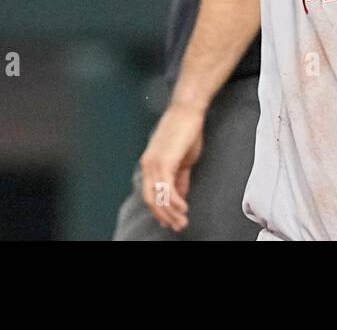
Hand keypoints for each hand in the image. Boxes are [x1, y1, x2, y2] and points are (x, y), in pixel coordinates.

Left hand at [138, 102, 204, 231]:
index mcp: (150, 164)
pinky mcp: (164, 161)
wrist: (188, 111)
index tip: (170, 222)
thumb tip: (180, 194)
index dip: (159, 210)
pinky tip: (183, 208)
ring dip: (171, 213)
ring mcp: (154, 163)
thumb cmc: (186, 131)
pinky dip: (174, 202)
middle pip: (151, 200)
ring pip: (158, 197)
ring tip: (183, 221)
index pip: (150, 194)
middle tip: (178, 226)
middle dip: (165, 216)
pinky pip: (167, 189)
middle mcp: (148, 165)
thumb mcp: (183, 159)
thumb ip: (180, 178)